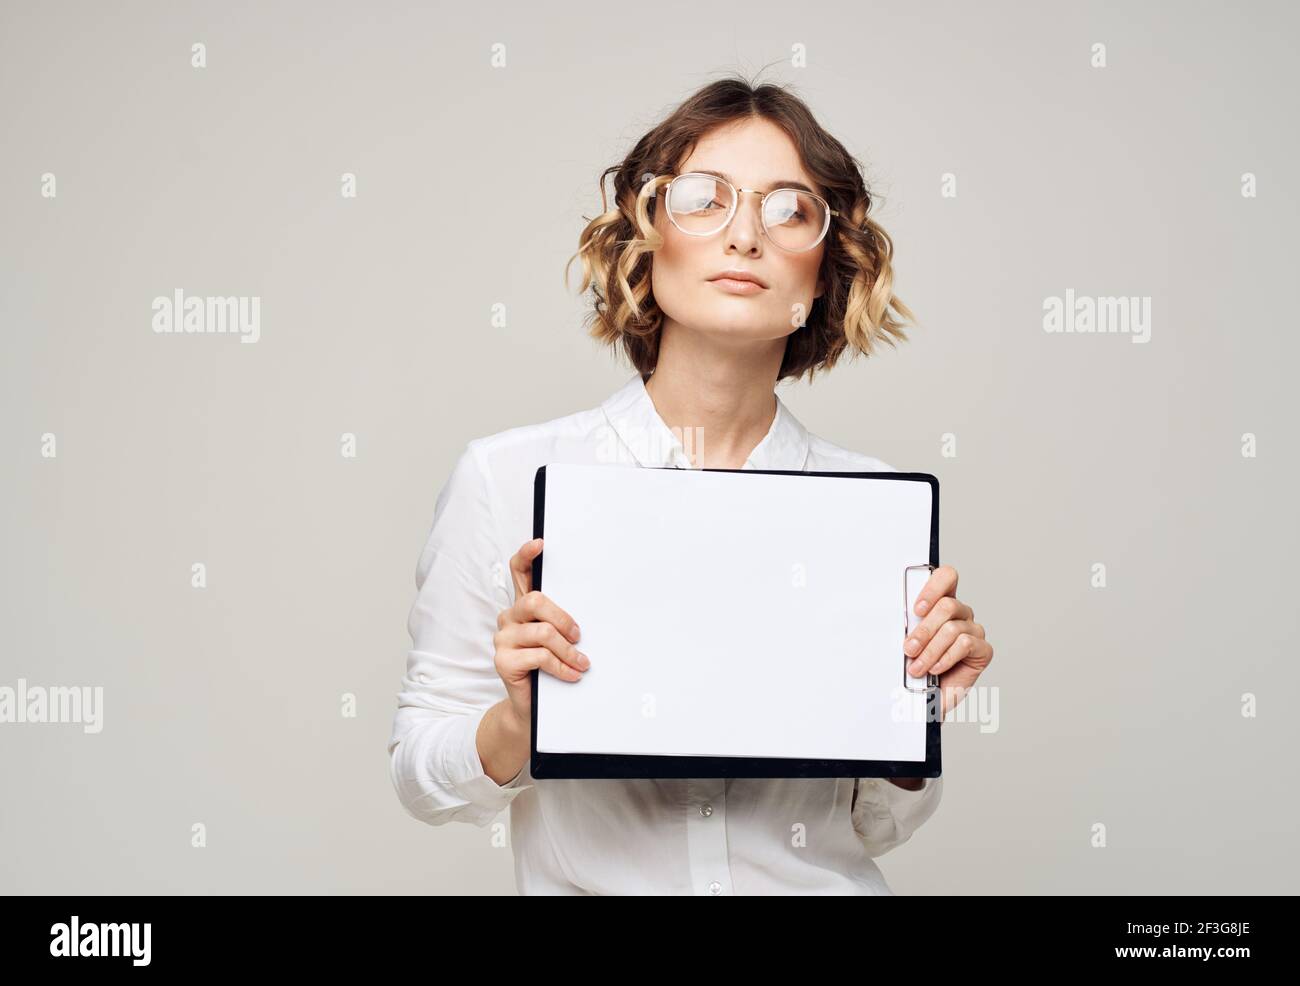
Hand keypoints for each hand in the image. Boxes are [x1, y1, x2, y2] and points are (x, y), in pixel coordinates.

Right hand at [492, 537, 589, 729]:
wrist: (530, 707)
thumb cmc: (547, 669)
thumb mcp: (557, 641)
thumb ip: (562, 623)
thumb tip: (587, 617)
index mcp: (523, 608)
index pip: (518, 572)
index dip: (526, 556)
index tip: (540, 544)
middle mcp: (509, 618)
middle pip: (536, 601)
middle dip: (564, 619)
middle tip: (579, 636)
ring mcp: (503, 638)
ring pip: (543, 632)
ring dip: (569, 651)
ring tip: (582, 663)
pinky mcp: (503, 660)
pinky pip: (540, 656)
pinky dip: (562, 667)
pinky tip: (572, 674)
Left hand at [904, 565, 992, 718]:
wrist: (929, 698)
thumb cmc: (919, 668)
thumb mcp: (909, 644)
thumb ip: (909, 628)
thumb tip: (900, 622)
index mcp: (942, 603)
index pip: (946, 577)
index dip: (933, 588)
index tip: (917, 610)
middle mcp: (961, 614)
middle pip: (947, 606)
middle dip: (923, 630)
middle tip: (909, 648)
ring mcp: (974, 630)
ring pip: (952, 628)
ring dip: (930, 650)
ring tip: (918, 667)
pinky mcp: (983, 650)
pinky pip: (965, 644)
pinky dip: (945, 658)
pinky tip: (936, 668)